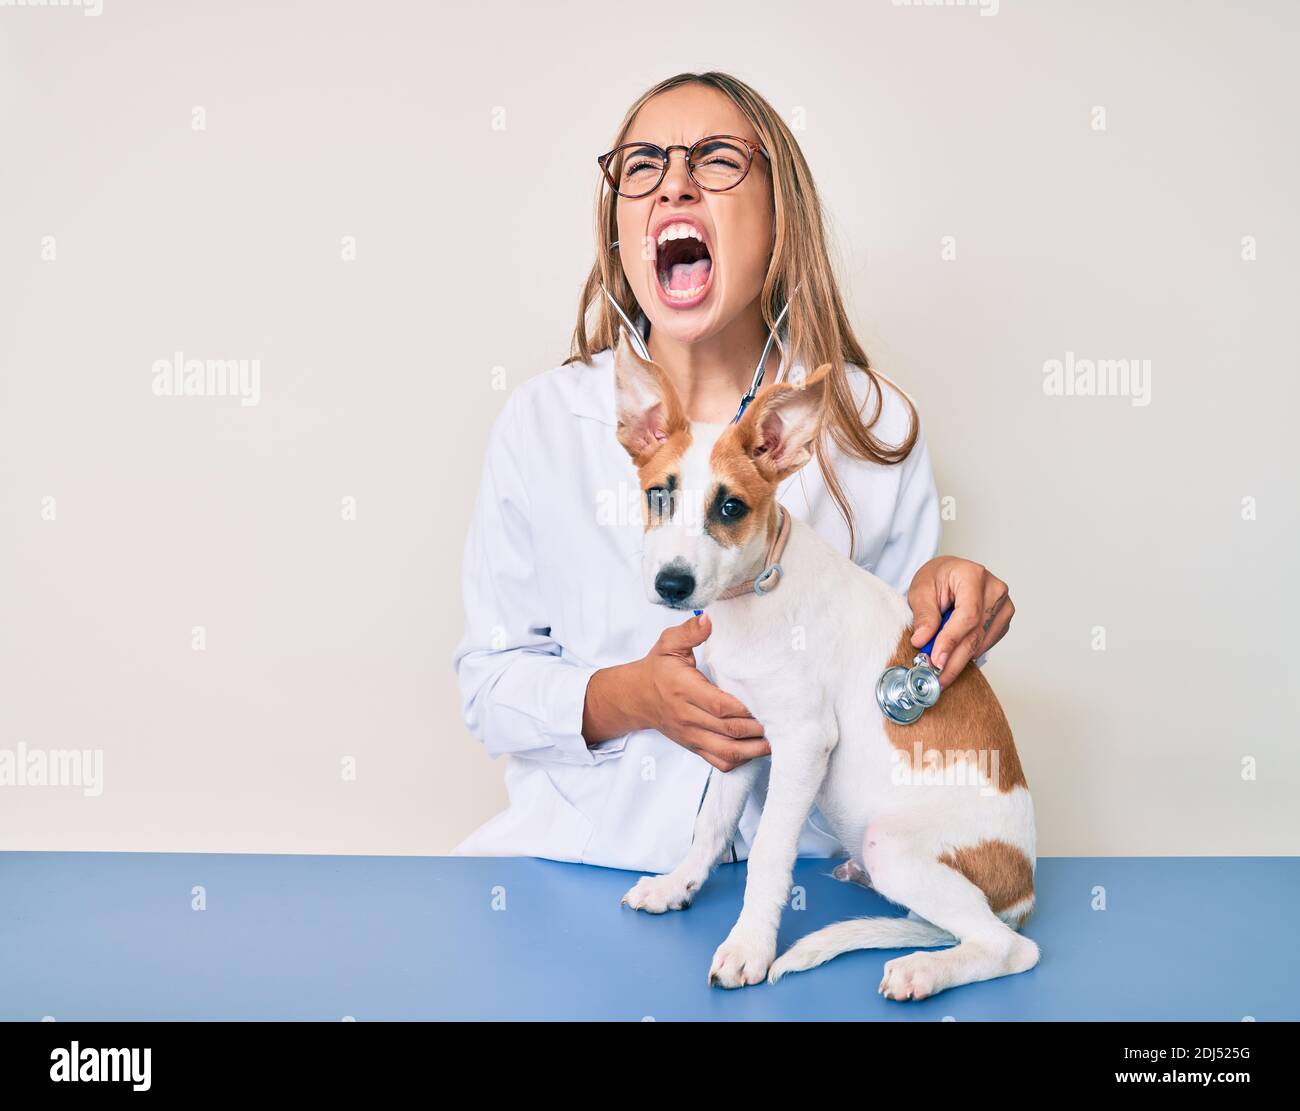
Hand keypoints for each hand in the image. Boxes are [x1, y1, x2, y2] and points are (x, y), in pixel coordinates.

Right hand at [631, 612, 769, 770]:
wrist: (636, 698)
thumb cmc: (657, 669)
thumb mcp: (668, 643)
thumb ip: (689, 631)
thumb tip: (708, 619)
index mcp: (684, 689)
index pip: (719, 705)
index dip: (745, 708)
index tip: (766, 702)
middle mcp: (688, 717)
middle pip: (729, 730)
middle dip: (757, 729)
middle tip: (780, 720)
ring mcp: (691, 735)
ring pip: (727, 751)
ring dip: (753, 749)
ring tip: (775, 739)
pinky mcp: (694, 747)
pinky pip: (720, 761)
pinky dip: (741, 760)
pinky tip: (755, 750)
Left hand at [907, 557, 1013, 689]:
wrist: (950, 574)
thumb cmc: (937, 577)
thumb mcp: (921, 590)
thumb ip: (923, 615)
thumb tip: (922, 641)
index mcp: (973, 576)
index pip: (967, 615)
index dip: (951, 641)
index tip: (936, 660)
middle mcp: (994, 590)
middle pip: (976, 634)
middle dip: (954, 661)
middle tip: (936, 680)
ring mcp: (1003, 606)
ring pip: (981, 643)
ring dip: (958, 660)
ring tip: (937, 672)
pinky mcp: (1003, 620)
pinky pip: (985, 644)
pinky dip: (967, 654)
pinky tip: (952, 658)